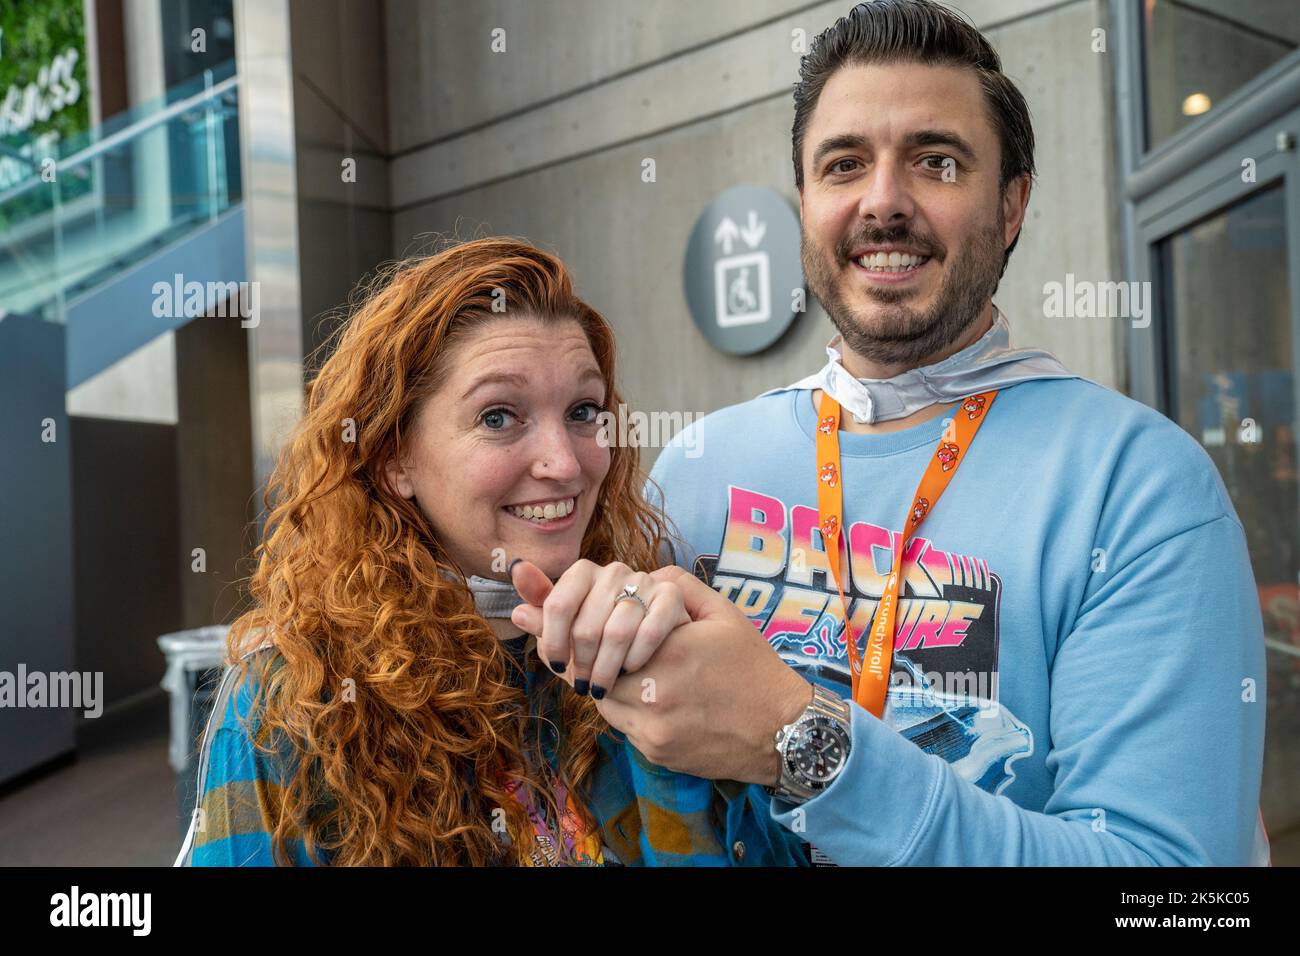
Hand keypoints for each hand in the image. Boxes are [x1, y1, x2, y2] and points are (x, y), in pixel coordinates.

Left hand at [510, 559, 689, 697]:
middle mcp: (613, 570)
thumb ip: (544, 613)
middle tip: (583, 685)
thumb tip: (516, 604)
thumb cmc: (600, 633)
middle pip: (586, 626)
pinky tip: (629, 669)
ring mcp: (644, 581)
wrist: (651, 637)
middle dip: (582, 663)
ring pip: (617, 633)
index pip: (558, 605)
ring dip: (606, 669)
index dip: (554, 641)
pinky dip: (636, 657)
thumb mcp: (569, 627)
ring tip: (601, 687)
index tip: (557, 666)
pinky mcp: (670, 596)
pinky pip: (650, 631)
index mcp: (582, 573)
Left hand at [592, 565, 812, 785]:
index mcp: (669, 652)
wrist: (781, 729)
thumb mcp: (723, 614)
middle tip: (626, 656)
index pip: (611, 639)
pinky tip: (660, 706)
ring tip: (643, 679)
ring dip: (616, 691)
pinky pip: (627, 731)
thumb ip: (679, 586)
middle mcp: (654, 694)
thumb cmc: (752, 667)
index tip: (619, 632)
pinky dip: (634, 716)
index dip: (610, 634)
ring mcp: (652, 729)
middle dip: (609, 663)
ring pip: (608, 705)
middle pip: (602, 674)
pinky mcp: (655, 753)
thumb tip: (642, 578)